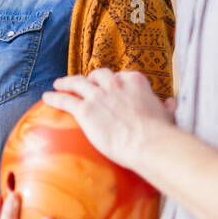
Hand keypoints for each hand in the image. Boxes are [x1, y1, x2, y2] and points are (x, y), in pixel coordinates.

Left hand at [43, 69, 173, 171]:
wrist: (149, 143)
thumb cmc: (160, 133)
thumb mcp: (166, 114)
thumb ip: (166, 106)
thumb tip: (171, 103)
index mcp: (135, 81)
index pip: (120, 76)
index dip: (113, 82)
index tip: (110, 87)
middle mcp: (115, 83)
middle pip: (97, 75)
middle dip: (90, 79)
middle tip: (85, 85)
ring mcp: (98, 95)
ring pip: (77, 82)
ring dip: (67, 82)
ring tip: (59, 84)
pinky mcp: (85, 110)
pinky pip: (65, 100)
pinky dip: (55, 97)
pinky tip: (46, 98)